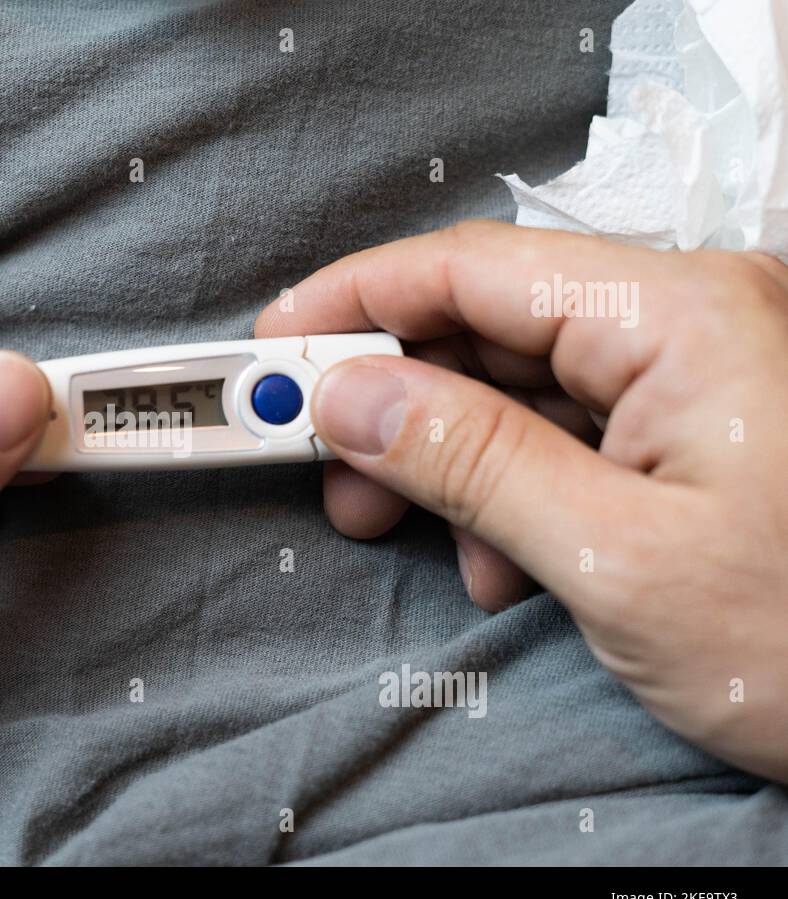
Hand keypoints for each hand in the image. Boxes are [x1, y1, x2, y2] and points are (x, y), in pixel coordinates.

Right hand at [257, 221, 787, 782]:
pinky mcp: (697, 431)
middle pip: (488, 327)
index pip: (471, 269)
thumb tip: (351, 397)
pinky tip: (501, 559)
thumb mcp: (613, 559)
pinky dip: (511, 491)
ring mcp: (699, 376)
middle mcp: (693, 322)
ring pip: (520, 389)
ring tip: (407, 531)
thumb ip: (470, 463)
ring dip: (450, 460)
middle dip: (395, 400)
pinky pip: (569, 435)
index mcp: (682, 317)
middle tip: (324, 468)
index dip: (353, 304)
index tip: (269, 349)